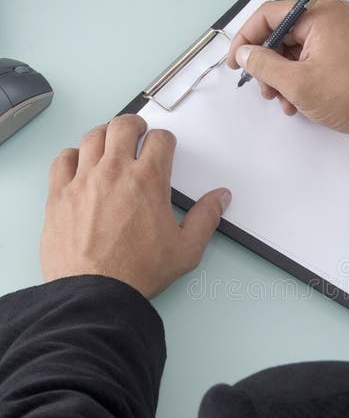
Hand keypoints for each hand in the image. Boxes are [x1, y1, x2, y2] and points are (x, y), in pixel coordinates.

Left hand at [40, 114, 230, 298]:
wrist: (96, 292)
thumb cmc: (137, 272)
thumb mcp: (185, 249)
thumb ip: (206, 218)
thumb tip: (220, 198)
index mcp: (148, 181)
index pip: (160, 140)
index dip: (165, 141)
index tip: (164, 147)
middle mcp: (115, 172)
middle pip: (123, 126)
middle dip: (134, 124)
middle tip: (137, 132)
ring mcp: (84, 180)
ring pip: (92, 137)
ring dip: (104, 135)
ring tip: (109, 143)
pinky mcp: (60, 194)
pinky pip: (63, 159)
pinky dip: (72, 155)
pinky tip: (79, 163)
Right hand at [226, 0, 348, 143]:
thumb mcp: (297, 83)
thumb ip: (264, 65)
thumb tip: (245, 54)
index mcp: (321, 14)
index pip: (270, 15)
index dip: (247, 39)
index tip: (237, 62)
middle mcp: (332, 16)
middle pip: (282, 34)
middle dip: (268, 65)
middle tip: (265, 90)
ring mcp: (341, 33)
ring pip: (295, 50)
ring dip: (283, 77)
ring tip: (285, 101)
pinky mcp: (346, 51)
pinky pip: (312, 58)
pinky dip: (300, 78)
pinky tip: (299, 101)